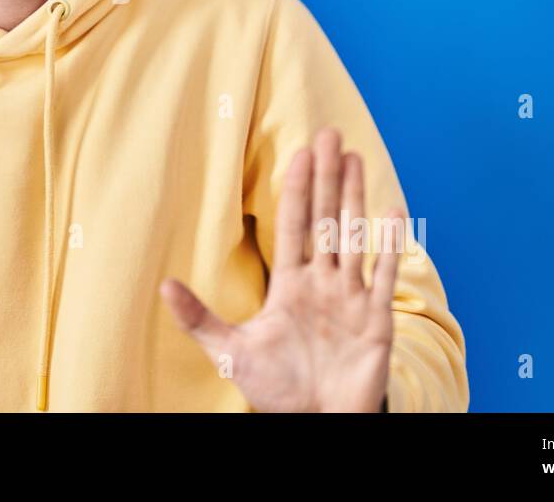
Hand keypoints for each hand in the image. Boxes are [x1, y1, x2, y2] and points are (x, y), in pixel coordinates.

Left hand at [161, 127, 403, 411]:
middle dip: (328, 177)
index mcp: (291, 284)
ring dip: (354, 197)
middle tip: (330, 133)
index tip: (299, 153)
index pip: (293, 225)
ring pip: (353, 235)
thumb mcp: (230, 350)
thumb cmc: (277, 387)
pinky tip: (392, 211)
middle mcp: (323, 282)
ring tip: (355, 157)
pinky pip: (383, 274)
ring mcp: (350, 296)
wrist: (317, 420)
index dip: (296, 189)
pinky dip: (388, 244)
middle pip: (325, 218)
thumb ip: (198, 318)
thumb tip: (161, 285)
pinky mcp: (375, 319)